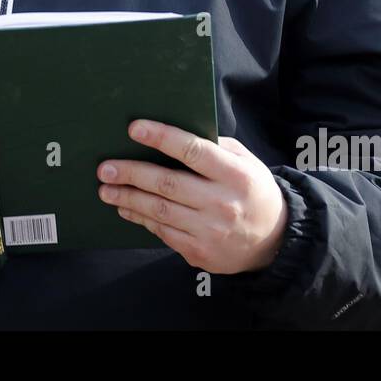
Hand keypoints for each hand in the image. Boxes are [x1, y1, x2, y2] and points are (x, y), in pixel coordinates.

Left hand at [97, 120, 287, 273]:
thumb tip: (174, 132)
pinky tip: (126, 208)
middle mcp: (222, 203)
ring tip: (106, 189)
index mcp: (235, 175)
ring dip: (128, 198)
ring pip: (160, 211)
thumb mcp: (246, 162)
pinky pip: (163, 232)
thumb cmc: (253, 191)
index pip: (193, 151)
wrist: (275, 241)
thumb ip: (216, 146)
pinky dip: (141, 218)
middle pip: (168, 184)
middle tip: (105, 167)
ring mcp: (210, 231)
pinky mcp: (199, 252)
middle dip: (132, 173)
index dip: (162, 138)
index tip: (135, 128)